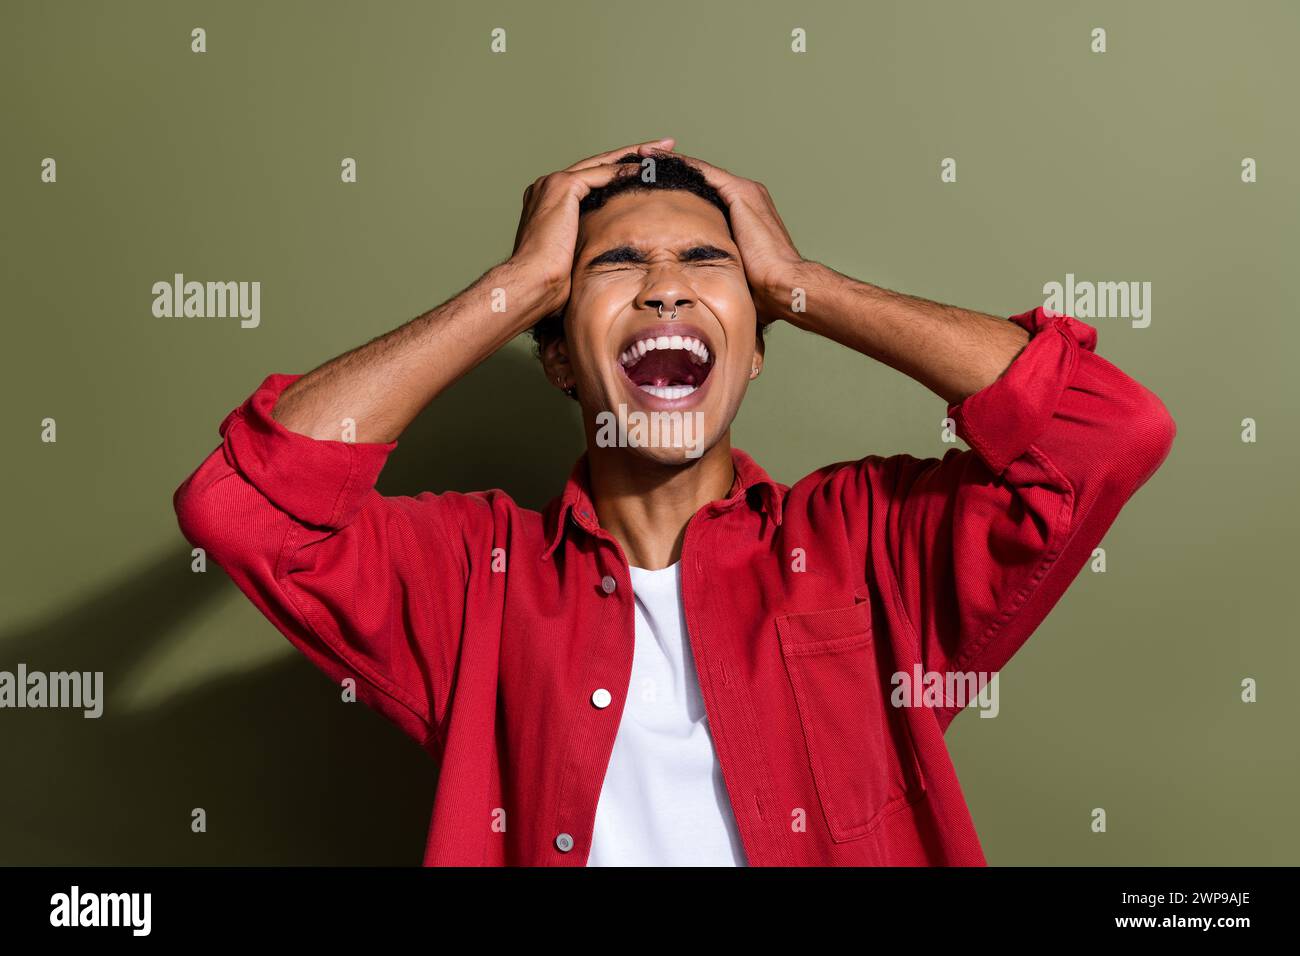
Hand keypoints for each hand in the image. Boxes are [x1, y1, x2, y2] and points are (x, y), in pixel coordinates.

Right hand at [510, 138, 676, 315]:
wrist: (532, 282)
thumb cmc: (551, 281)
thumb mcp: (574, 255)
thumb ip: (588, 242)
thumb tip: (611, 254)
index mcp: (549, 200)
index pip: (591, 179)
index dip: (619, 173)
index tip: (644, 171)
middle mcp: (548, 185)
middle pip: (599, 164)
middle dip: (632, 154)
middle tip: (662, 146)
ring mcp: (553, 183)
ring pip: (603, 163)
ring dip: (635, 155)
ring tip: (663, 149)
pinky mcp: (562, 186)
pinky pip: (601, 173)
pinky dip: (625, 171)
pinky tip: (647, 171)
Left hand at [646, 147, 806, 324]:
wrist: (782, 284)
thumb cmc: (762, 289)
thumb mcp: (732, 271)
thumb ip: (716, 266)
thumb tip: (694, 285)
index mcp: (746, 212)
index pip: (706, 193)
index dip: (680, 188)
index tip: (656, 185)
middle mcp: (747, 195)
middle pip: (701, 177)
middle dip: (672, 170)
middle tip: (643, 162)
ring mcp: (745, 191)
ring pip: (699, 170)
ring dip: (670, 162)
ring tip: (643, 155)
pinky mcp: (740, 193)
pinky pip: (702, 172)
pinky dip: (679, 164)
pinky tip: (656, 160)